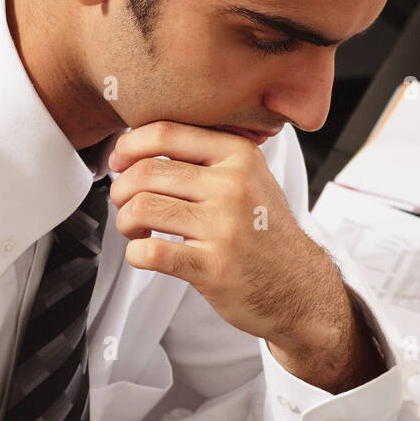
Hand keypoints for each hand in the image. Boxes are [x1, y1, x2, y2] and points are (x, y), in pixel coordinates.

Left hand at [108, 121, 349, 354]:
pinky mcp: (214, 267)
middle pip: (147, 173)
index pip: (166, 133)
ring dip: (125, 221)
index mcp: (238, 156)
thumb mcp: (251, 178)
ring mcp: (224, 228)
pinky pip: (152, 253)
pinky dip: (135, 254)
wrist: (299, 287)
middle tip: (125, 204)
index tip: (120, 161)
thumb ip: (208, 155)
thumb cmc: (265, 235)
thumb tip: (141, 143)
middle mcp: (232, 187)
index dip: (129, 146)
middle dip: (122, 189)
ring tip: (135, 231)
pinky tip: (144, 254)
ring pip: (143, 208)